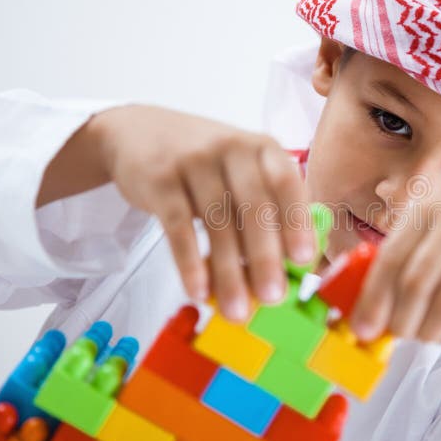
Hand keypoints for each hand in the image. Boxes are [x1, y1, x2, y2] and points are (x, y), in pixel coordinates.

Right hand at [93, 105, 314, 319]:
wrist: (137, 132)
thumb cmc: (204, 161)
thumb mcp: (242, 169)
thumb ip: (271, 205)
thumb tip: (298, 262)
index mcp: (261, 147)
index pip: (286, 182)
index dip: (296, 221)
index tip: (303, 259)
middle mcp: (230, 148)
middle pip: (253, 206)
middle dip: (265, 256)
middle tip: (273, 296)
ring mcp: (193, 161)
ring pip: (217, 223)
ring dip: (228, 271)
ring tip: (237, 308)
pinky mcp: (159, 180)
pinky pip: (178, 227)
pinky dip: (189, 263)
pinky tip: (198, 290)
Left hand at [350, 194, 440, 359]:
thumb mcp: (437, 237)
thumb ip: (402, 267)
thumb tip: (366, 319)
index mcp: (427, 213)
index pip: (390, 260)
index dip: (373, 300)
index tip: (364, 331)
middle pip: (416, 283)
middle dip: (403, 320)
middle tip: (402, 337)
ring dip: (431, 331)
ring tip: (429, 338)